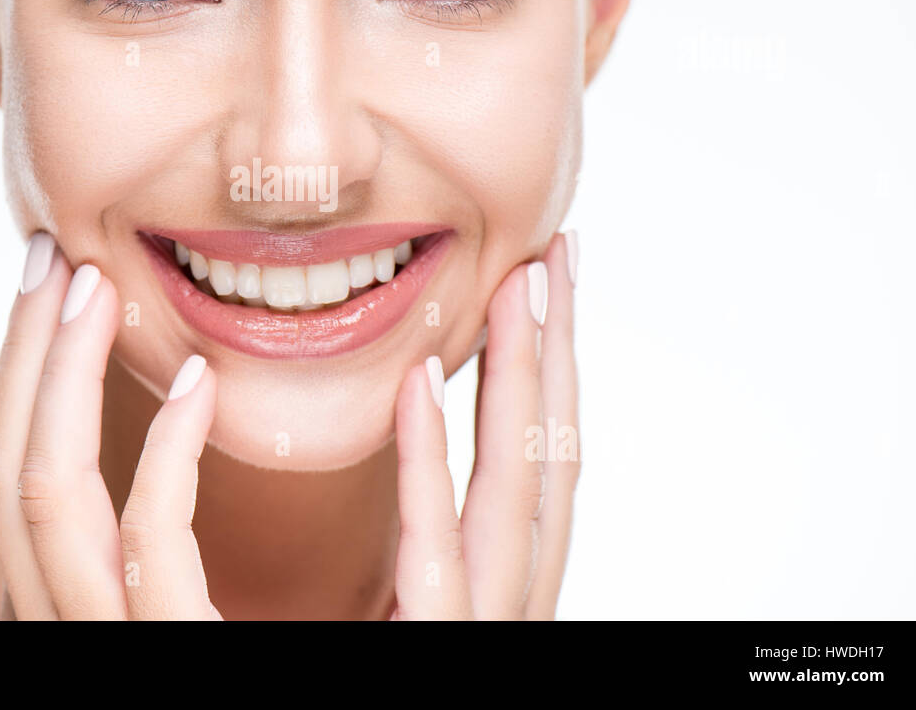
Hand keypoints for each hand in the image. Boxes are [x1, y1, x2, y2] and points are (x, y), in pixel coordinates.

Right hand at [0, 232, 221, 618]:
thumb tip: (141, 470)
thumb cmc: (254, 675)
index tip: (46, 288)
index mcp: (60, 603)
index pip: (11, 480)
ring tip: (97, 282)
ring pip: (52, 493)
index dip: (17, 377)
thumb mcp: (176, 607)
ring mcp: (104, 637)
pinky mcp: (170, 647)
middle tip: (49, 254)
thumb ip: (145, 552)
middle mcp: (60, 621)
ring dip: (65, 373)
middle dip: (23, 351)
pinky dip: (167, 449)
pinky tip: (198, 380)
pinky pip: (149, 538)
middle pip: (11, 471)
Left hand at [389, 230, 579, 618]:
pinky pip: (432, 545)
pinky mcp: (435, 642)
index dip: (548, 368)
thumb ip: (417, 535)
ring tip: (515, 285)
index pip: (538, 459)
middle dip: (556, 349)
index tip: (545, 282)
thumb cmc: (360, 662)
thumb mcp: (403, 602)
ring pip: (513, 486)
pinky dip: (429, 458)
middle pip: (547, 455)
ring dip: (517, 377)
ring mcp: (481, 622)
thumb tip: (412, 432)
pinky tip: (421, 379)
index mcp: (503, 580)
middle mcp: (510, 596)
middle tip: (554, 254)